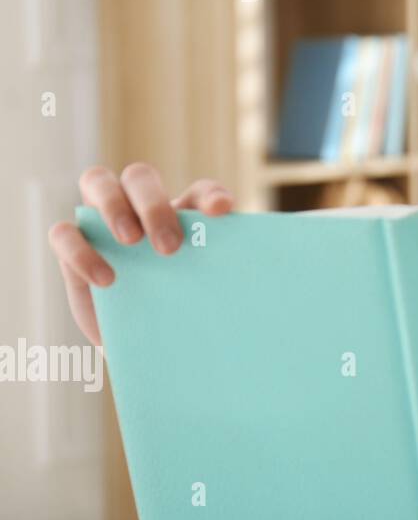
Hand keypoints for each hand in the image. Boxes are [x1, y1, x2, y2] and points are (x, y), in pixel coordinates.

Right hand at [47, 163, 233, 345]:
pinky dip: (81, 250)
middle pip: (139, 176)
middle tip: (169, 246)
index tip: (222, 212)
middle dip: (153, 204)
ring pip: (96, 182)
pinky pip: (63, 232)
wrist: (142, 342)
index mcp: (184, 214)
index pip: (200, 191)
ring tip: (131, 242)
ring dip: (114, 207)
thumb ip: (217, 275)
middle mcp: (140, 207)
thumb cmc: (178, 311)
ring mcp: (102, 222)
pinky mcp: (71, 247)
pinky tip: (106, 279)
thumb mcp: (200, 293)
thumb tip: (251, 281)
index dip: (211, 196)